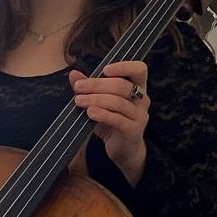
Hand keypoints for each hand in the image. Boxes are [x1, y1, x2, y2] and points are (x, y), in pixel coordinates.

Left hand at [70, 61, 148, 184]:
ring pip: (118, 102)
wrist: (124, 150)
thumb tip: (73, 73)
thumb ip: (89, 88)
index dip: (124, 66)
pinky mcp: (134, 130)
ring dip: (95, 99)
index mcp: (137, 87)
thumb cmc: (112, 122)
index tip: (104, 69)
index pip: (139, 69)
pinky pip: (117, 119)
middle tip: (78, 87)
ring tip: (78, 101)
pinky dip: (102, 114)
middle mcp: (142, 99)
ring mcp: (140, 116)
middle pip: (122, 86)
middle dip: (97, 85)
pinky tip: (89, 113)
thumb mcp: (100, 103)